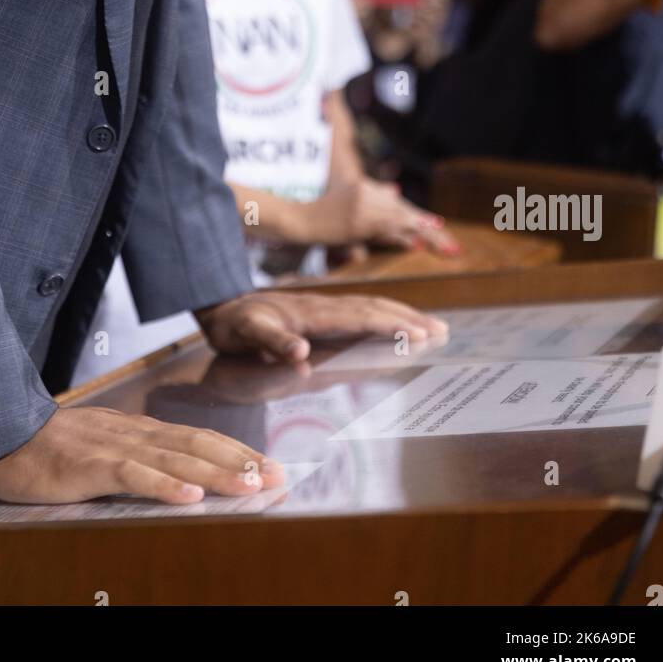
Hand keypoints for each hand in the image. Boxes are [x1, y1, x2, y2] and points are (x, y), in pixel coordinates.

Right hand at [0, 405, 282, 505]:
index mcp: (140, 431)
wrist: (2, 430)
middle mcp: (135, 434)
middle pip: (198, 445)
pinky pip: (132, 475)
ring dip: (215, 473)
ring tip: (250, 486)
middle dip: (241, 460)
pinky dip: (163, 485)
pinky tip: (189, 497)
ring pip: (175, 459)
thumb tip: (177, 478)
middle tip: (278, 476)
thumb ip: (138, 458)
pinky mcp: (89, 464)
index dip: (236, 450)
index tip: (270, 465)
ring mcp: (114, 447)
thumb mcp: (102, 449)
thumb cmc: (52, 448)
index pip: (199, 438)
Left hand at [196, 290, 448, 364]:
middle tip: (442, 331)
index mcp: (314, 312)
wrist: (220, 305)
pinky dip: (383, 316)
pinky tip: (393, 324)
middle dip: (409, 319)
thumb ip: (273, 343)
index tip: (420, 335)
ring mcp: (324, 308)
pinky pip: (360, 313)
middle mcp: (325, 306)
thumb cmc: (234, 323)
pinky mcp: (320, 314)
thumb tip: (301, 355)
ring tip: (431, 326)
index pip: (362, 317)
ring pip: (371, 308)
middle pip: (375, 309)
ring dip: (402, 315)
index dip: (392, 325)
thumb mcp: (246, 334)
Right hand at [300, 177, 460, 253]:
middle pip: (405, 212)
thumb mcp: (347, 199)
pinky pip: (385, 230)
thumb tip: (397, 190)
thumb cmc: (320, 213)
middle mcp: (368, 193)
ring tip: (446, 247)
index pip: (399, 204)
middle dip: (430, 229)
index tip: (439, 225)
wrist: (297, 218)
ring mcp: (363, 207)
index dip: (420, 216)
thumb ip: (372, 195)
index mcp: (367, 187)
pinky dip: (403, 238)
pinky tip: (418, 245)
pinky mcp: (356, 222)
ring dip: (425, 235)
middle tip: (452, 246)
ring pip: (401, 221)